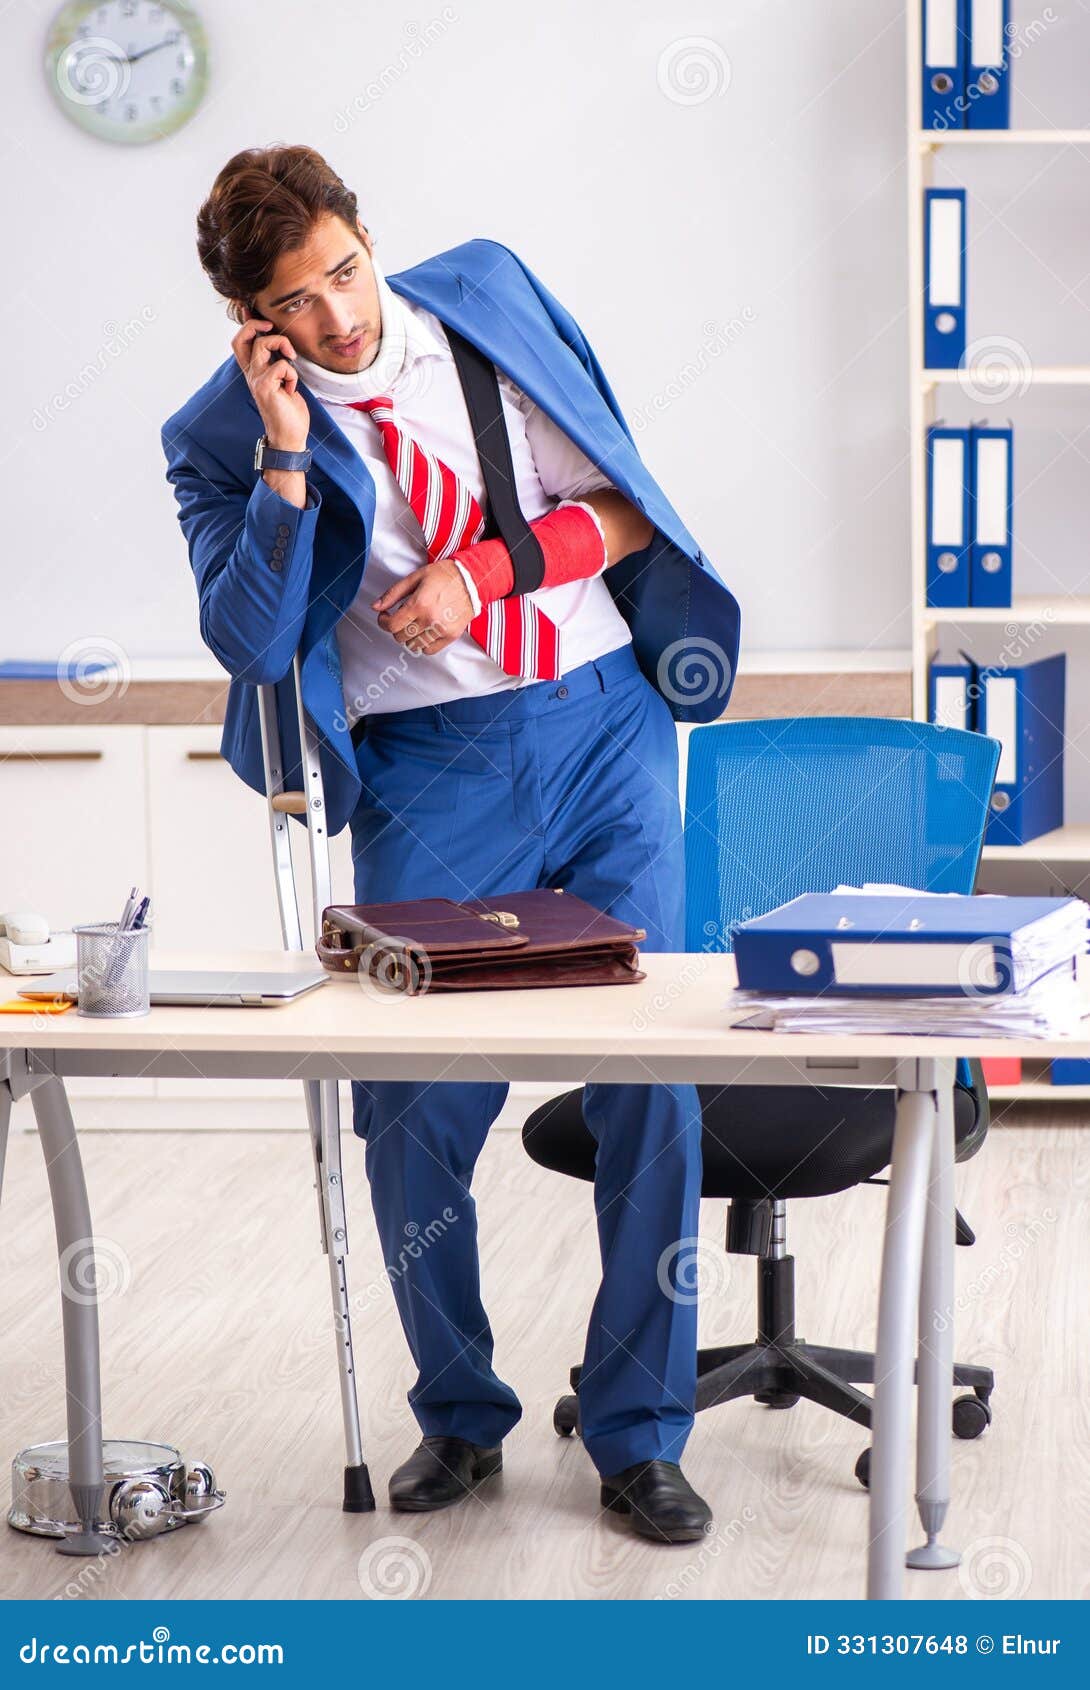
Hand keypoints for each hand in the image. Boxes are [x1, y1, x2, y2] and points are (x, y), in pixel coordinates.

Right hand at [231, 315, 309, 451]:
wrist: (290, 437)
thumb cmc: (289, 410)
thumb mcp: (283, 380)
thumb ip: (278, 362)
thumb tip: (281, 344)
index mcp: (254, 371)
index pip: (240, 341)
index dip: (245, 323)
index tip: (250, 309)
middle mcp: (251, 374)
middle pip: (241, 338)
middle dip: (255, 324)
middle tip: (271, 327)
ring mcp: (256, 380)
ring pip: (263, 344)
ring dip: (282, 345)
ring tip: (292, 358)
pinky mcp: (265, 388)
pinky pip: (280, 365)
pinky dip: (292, 374)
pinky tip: (292, 388)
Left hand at [372, 561, 474, 655]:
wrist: (472, 579)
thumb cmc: (445, 575)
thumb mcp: (415, 578)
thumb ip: (393, 593)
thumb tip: (376, 607)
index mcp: (419, 604)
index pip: (392, 625)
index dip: (383, 622)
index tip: (385, 616)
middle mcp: (430, 620)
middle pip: (400, 637)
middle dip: (396, 627)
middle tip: (401, 617)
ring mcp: (441, 630)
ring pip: (413, 645)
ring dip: (409, 636)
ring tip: (415, 624)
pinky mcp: (451, 636)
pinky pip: (429, 650)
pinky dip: (423, 644)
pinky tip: (424, 632)